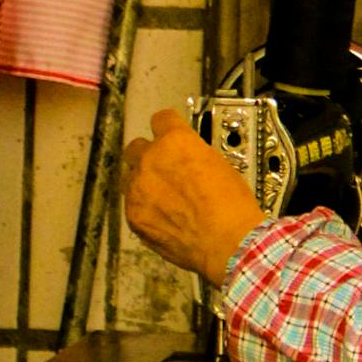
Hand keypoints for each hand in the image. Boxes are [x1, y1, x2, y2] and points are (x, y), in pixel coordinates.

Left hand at [122, 109, 264, 285]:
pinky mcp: (134, 216)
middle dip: (148, 156)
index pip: (161, 119)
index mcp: (176, 141)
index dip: (167, 127)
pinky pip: (132, 206)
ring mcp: (138, 190)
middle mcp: (151, 161)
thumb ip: (193, 156)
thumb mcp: (220, 166)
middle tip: (163, 169)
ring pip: (129, 178)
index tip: (168, 133)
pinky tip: (165, 218)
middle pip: (136, 147)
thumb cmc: (232, 208)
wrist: (229, 242)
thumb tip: (186, 159)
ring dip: (143, 183)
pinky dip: (145, 210)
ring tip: (164, 198)